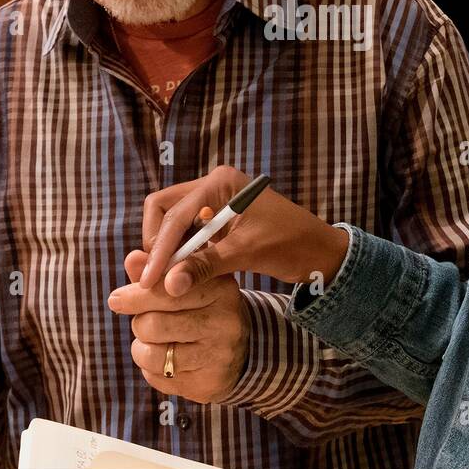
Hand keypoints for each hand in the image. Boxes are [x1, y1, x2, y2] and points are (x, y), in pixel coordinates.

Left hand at [107, 249, 248, 403]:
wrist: (239, 349)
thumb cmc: (203, 308)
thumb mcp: (188, 283)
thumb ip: (159, 271)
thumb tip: (132, 259)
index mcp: (220, 289)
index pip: (168, 289)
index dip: (137, 294)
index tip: (116, 299)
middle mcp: (223, 322)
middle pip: (154, 324)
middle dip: (139, 321)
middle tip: (140, 320)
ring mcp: (217, 355)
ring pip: (153, 354)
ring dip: (141, 348)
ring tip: (151, 342)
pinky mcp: (207, 384)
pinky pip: (158, 378)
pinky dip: (151, 369)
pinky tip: (165, 360)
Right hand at [133, 165, 349, 297]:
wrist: (320, 250)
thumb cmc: (292, 244)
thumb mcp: (247, 254)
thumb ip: (205, 266)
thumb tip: (167, 285)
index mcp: (220, 183)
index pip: (174, 214)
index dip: (158, 248)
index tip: (148, 280)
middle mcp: (212, 185)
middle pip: (163, 208)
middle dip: (155, 241)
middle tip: (154, 276)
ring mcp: (213, 200)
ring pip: (171, 220)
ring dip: (166, 248)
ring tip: (164, 279)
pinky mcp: (215, 218)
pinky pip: (186, 231)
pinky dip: (180, 251)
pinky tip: (181, 272)